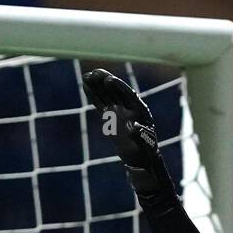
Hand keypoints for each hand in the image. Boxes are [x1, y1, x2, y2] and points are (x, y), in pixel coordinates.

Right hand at [83, 68, 169, 192]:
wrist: (141, 159)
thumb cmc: (146, 152)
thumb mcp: (146, 145)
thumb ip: (140, 136)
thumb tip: (135, 128)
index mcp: (140, 110)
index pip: (129, 95)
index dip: (119, 87)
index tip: (109, 80)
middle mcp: (129, 107)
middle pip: (116, 91)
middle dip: (105, 81)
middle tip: (94, 73)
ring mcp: (119, 110)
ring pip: (107, 94)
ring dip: (97, 85)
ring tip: (86, 76)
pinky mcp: (111, 115)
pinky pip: (101, 102)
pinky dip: (93, 95)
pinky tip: (85, 85)